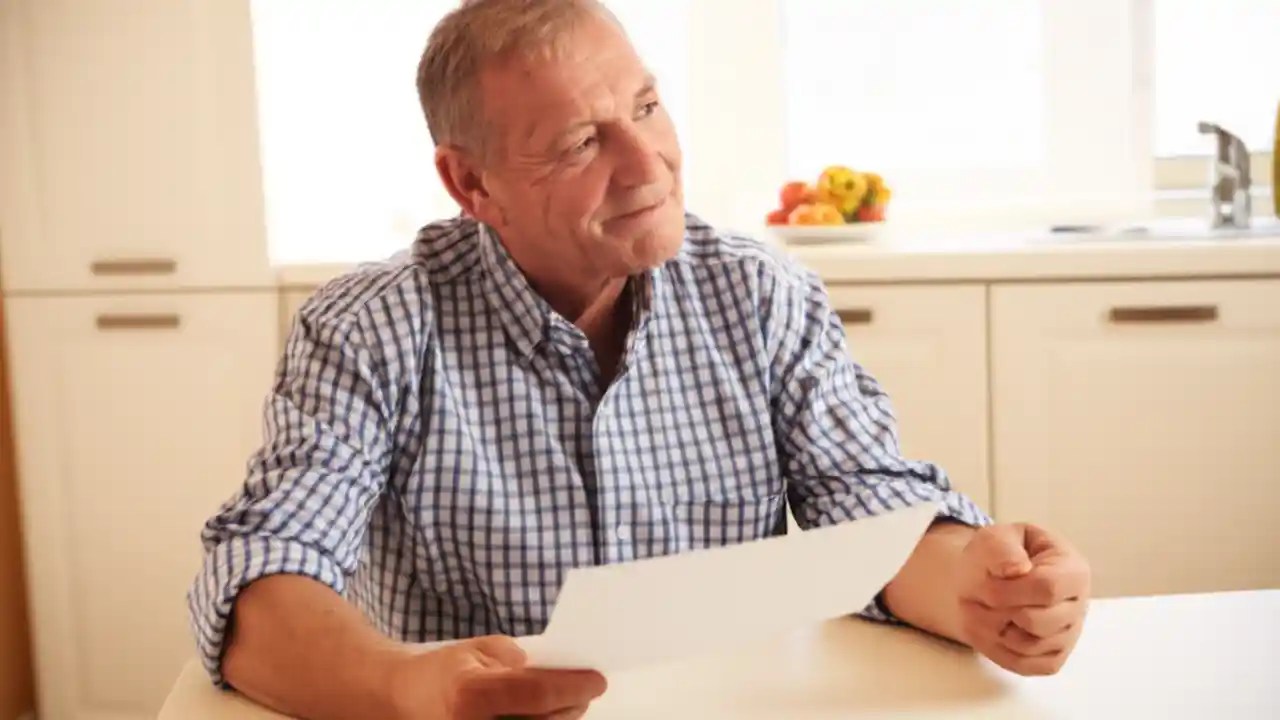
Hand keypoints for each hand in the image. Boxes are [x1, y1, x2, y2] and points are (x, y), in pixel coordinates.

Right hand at [386, 635, 606, 718]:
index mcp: (472, 693)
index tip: (597, 680)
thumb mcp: (478, 649)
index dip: (573, 686)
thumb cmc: (443, 670)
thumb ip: (516, 659)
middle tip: (586, 691)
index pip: (537, 693)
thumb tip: (555, 672)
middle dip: (571, 706)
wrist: (402, 698)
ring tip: (567, 704)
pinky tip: (547, 716)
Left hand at [956, 523, 1090, 675]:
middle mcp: (1079, 606)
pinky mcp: (1052, 659)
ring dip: (993, 628)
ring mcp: (1068, 636)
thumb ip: (1002, 548)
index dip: (1010, 590)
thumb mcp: (994, 538)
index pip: (1048, 588)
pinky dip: (998, 648)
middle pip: (1038, 621)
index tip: (985, 583)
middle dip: (997, 610)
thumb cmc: (995, 558)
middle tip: (978, 595)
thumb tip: (1018, 569)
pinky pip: (1025, 664)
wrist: (985, 581)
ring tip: (981, 608)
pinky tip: (992, 626)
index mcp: (1073, 570)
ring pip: (1029, 646)